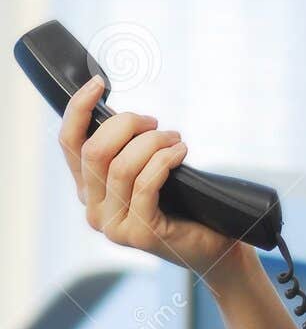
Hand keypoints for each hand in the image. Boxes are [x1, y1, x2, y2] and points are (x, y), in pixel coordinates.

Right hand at [59, 74, 240, 279]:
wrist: (213, 245)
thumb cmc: (182, 202)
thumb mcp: (146, 169)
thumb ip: (126, 148)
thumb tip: (122, 114)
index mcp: (89, 189)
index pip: (69, 143)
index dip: (78, 108)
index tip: (98, 83)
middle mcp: (93, 209)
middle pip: (95, 151)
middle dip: (127, 125)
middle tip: (155, 123)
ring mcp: (114, 225)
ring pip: (122, 166)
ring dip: (153, 142)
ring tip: (175, 139)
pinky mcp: (140, 234)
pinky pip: (145, 183)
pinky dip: (165, 160)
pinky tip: (180, 152)